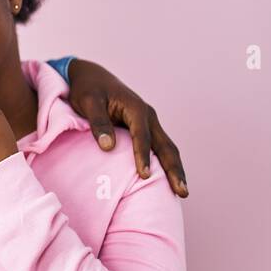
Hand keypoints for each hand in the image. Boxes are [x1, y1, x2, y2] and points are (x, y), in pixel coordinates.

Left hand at [65, 59, 187, 196]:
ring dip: (175, 169)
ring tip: (182, 193)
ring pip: (167, 148)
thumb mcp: (89, 102)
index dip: (143, 156)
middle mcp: (148, 116)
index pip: (142, 136)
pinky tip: (166, 181)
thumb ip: (98, 122)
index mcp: (136, 108)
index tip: (143, 175)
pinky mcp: (145, 129)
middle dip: (174, 169)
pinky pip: (159, 148)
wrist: (91, 76)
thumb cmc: (88, 89)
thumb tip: (108, 146)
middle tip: (182, 192)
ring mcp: (149, 123)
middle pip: (166, 146)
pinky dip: (165, 164)